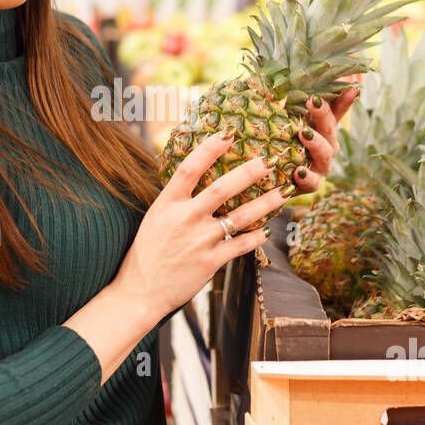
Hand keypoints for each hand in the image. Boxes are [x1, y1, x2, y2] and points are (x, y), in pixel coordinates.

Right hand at [114, 131, 292, 322]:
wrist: (140, 290)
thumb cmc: (148, 251)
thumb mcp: (156, 216)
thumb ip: (178, 198)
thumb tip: (199, 175)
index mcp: (167, 203)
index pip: (189, 168)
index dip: (209, 149)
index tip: (229, 133)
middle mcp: (184, 219)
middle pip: (221, 188)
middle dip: (249, 172)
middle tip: (271, 160)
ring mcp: (199, 241)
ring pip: (240, 217)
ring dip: (266, 203)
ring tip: (284, 191)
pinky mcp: (210, 262)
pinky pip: (240, 245)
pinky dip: (256, 237)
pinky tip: (267, 230)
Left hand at [290, 87, 359, 193]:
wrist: (274, 179)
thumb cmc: (284, 143)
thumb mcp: (289, 120)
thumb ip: (296, 101)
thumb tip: (307, 80)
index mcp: (324, 129)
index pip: (336, 110)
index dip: (343, 99)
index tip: (347, 87)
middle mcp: (327, 147)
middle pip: (330, 129)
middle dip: (323, 115)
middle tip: (314, 102)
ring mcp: (320, 167)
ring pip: (324, 155)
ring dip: (316, 144)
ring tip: (304, 133)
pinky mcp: (309, 185)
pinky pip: (312, 183)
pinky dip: (306, 177)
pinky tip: (298, 171)